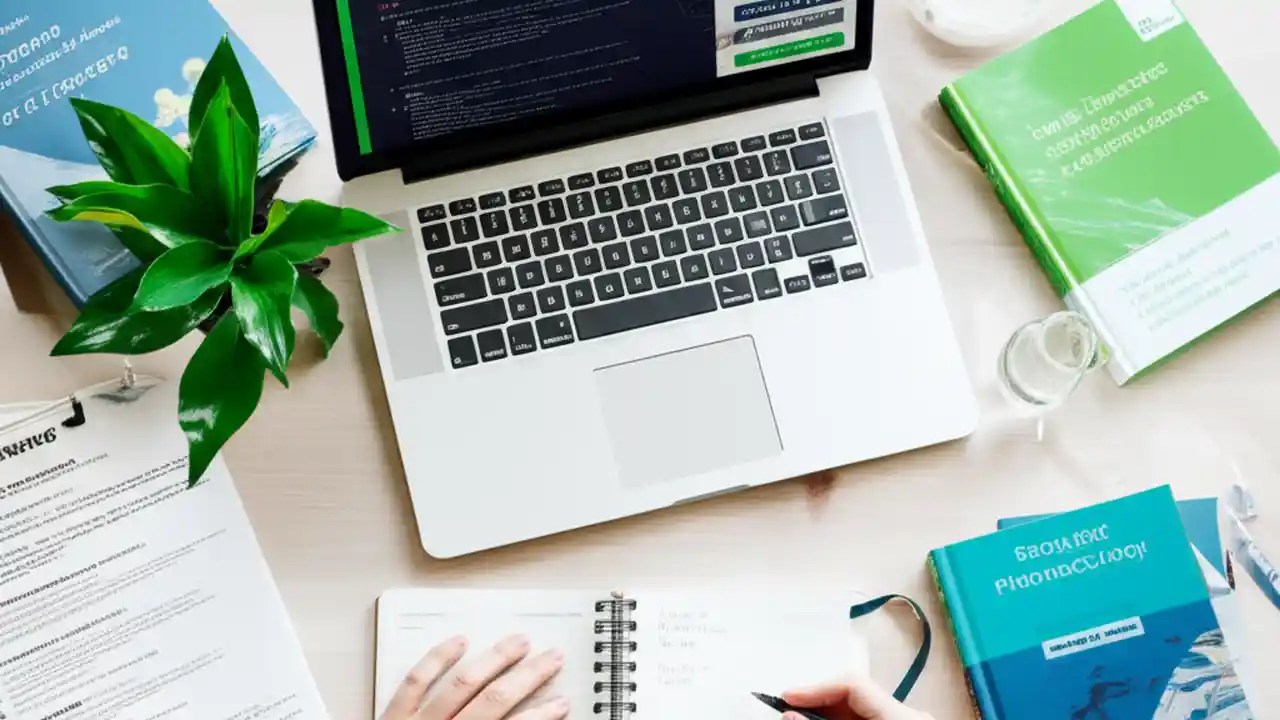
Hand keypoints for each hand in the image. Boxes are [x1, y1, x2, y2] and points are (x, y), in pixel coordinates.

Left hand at [380, 634, 567, 719]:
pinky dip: (437, 659)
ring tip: (518, 642)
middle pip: (494, 700)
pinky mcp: (392, 716)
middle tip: (551, 658)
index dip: (542, 715)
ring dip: (494, 659)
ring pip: (462, 683)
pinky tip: (459, 642)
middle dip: (528, 676)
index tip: (561, 703)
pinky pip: (415, 681)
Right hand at [782, 676, 934, 719]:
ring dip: (825, 714)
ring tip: (800, 717)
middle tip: (788, 711)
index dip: (815, 689)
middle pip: (853, 694)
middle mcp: (907, 713)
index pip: (852, 684)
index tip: (787, 697)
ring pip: (856, 707)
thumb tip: (790, 714)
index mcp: (902, 716)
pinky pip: (863, 718)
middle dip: (817, 702)